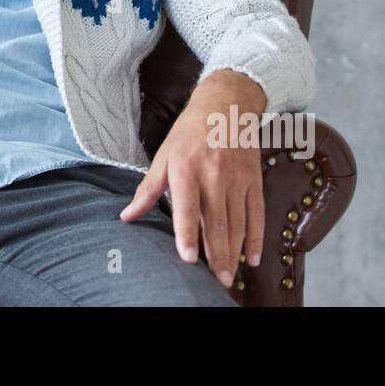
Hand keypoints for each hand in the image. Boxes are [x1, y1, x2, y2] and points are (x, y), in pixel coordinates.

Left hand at [118, 70, 266, 287]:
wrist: (226, 104)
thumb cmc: (189, 132)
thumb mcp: (164, 155)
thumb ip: (148, 190)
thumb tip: (127, 216)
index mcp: (186, 169)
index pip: (187, 208)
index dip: (187, 234)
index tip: (188, 259)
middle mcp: (213, 175)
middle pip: (216, 221)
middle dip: (217, 255)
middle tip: (217, 281)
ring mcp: (237, 178)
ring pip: (237, 222)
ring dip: (234, 252)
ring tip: (229, 276)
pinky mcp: (254, 179)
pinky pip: (257, 213)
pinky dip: (257, 238)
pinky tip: (251, 258)